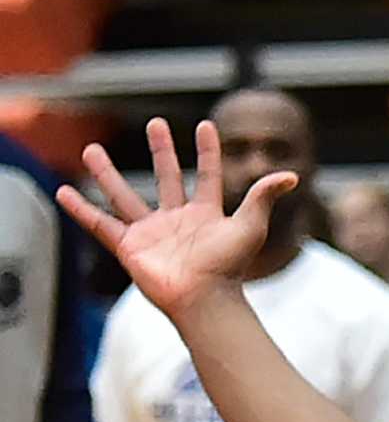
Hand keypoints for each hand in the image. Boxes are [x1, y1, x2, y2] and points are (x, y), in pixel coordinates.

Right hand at [56, 120, 295, 318]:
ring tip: (91, 149)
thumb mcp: (251, 225)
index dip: (208, 151)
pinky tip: (63, 192)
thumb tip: (292, 174)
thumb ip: (264, 197)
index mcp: (208, 213)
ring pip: (124, 195)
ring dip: (107, 173)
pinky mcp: (129, 247)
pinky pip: (99, 224)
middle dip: (161, 151)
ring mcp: (151, 232)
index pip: (208, 174)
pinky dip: (80, 210)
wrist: (204, 297)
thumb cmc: (230, 265)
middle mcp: (178, 219)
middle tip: (155, 124)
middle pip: (167, 177)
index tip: (205, 125)